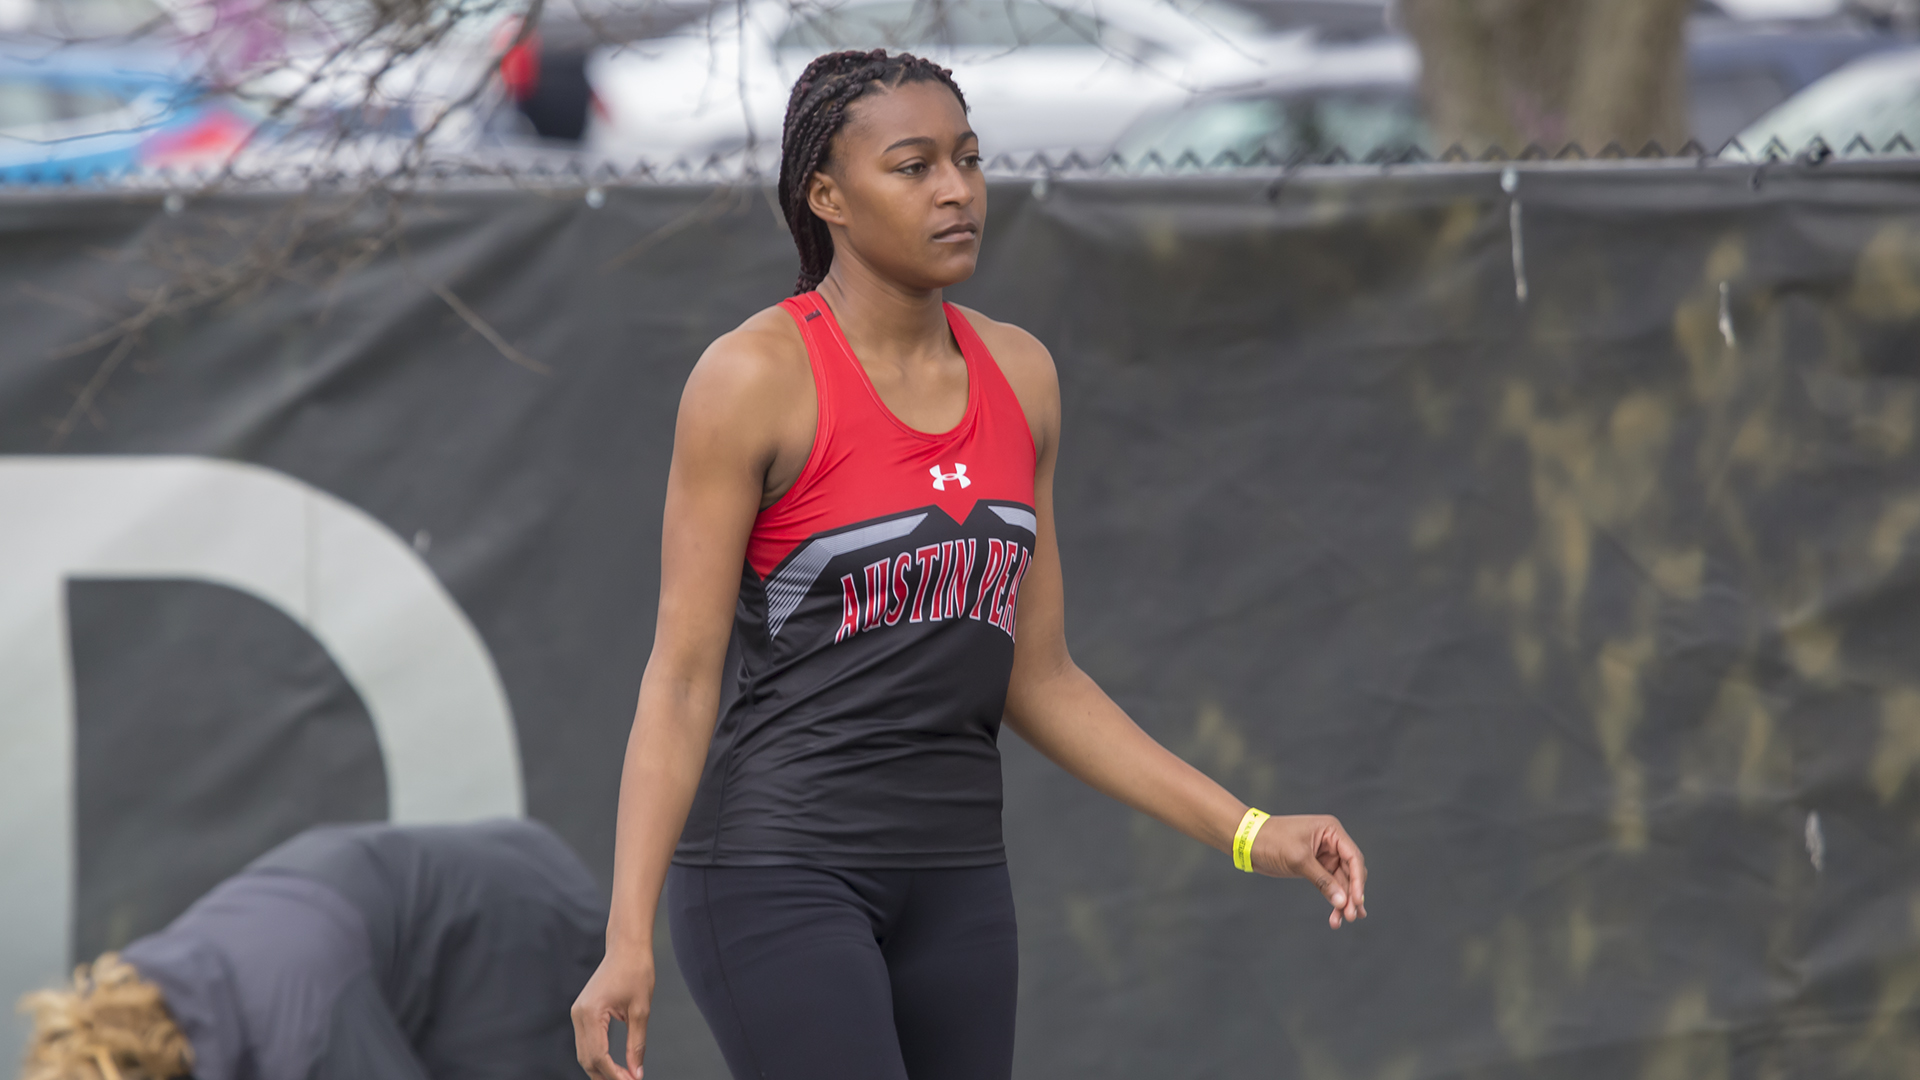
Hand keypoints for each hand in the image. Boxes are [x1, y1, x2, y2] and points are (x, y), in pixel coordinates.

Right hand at [572, 950, 656, 1079]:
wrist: (627, 947)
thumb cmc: (636, 971)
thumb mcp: (641, 1010)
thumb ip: (637, 1045)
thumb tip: (636, 1072)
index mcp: (591, 1013)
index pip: (599, 1056)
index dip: (615, 1075)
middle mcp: (578, 1015)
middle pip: (587, 1059)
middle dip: (606, 1076)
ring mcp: (578, 1014)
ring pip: (584, 1053)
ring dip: (600, 1069)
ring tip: (622, 1078)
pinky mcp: (582, 1013)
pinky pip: (586, 1042)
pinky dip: (597, 1057)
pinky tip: (612, 1066)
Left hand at [1249, 814, 1367, 927]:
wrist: (1247, 841)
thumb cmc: (1272, 841)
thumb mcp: (1298, 859)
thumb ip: (1322, 880)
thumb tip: (1342, 902)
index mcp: (1331, 831)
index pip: (1353, 857)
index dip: (1358, 881)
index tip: (1357, 902)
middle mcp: (1331, 842)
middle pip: (1351, 872)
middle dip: (1351, 895)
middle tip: (1351, 917)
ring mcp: (1324, 855)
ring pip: (1341, 882)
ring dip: (1342, 901)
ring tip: (1342, 921)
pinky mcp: (1314, 866)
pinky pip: (1329, 885)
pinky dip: (1332, 898)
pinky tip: (1336, 915)